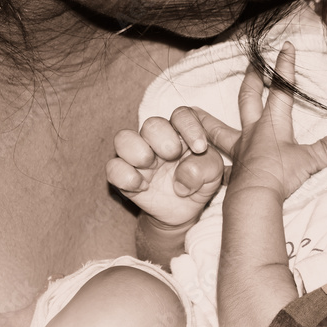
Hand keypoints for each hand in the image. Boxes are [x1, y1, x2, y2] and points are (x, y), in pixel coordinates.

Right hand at [106, 107, 225, 227]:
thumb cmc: (199, 183)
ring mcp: (137, 157)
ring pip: (123, 138)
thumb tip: (184, 172)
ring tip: (151, 167)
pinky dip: (125, 176)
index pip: (181, 115)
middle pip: (151, 123)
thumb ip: (207, 166)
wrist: (184, 211)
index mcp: (181, 132)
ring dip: (138, 151)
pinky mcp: (123, 177)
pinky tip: (142, 186)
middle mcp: (156, 140)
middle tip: (173, 155)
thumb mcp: (214, 174)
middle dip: (164, 139)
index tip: (200, 148)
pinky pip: (113, 168)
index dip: (190, 126)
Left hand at [208, 42, 326, 199]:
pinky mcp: (233, 171)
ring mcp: (240, 151)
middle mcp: (253, 132)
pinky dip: (212, 164)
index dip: (285, 67)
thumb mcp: (309, 160)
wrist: (254, 198)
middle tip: (250, 64)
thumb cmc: (280, 175)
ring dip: (208, 120)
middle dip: (251, 80)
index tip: (285, 46)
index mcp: (273, 124)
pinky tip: (203, 165)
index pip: (281, 89)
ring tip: (190, 112)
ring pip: (219, 130)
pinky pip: (220, 166)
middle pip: (248, 99)